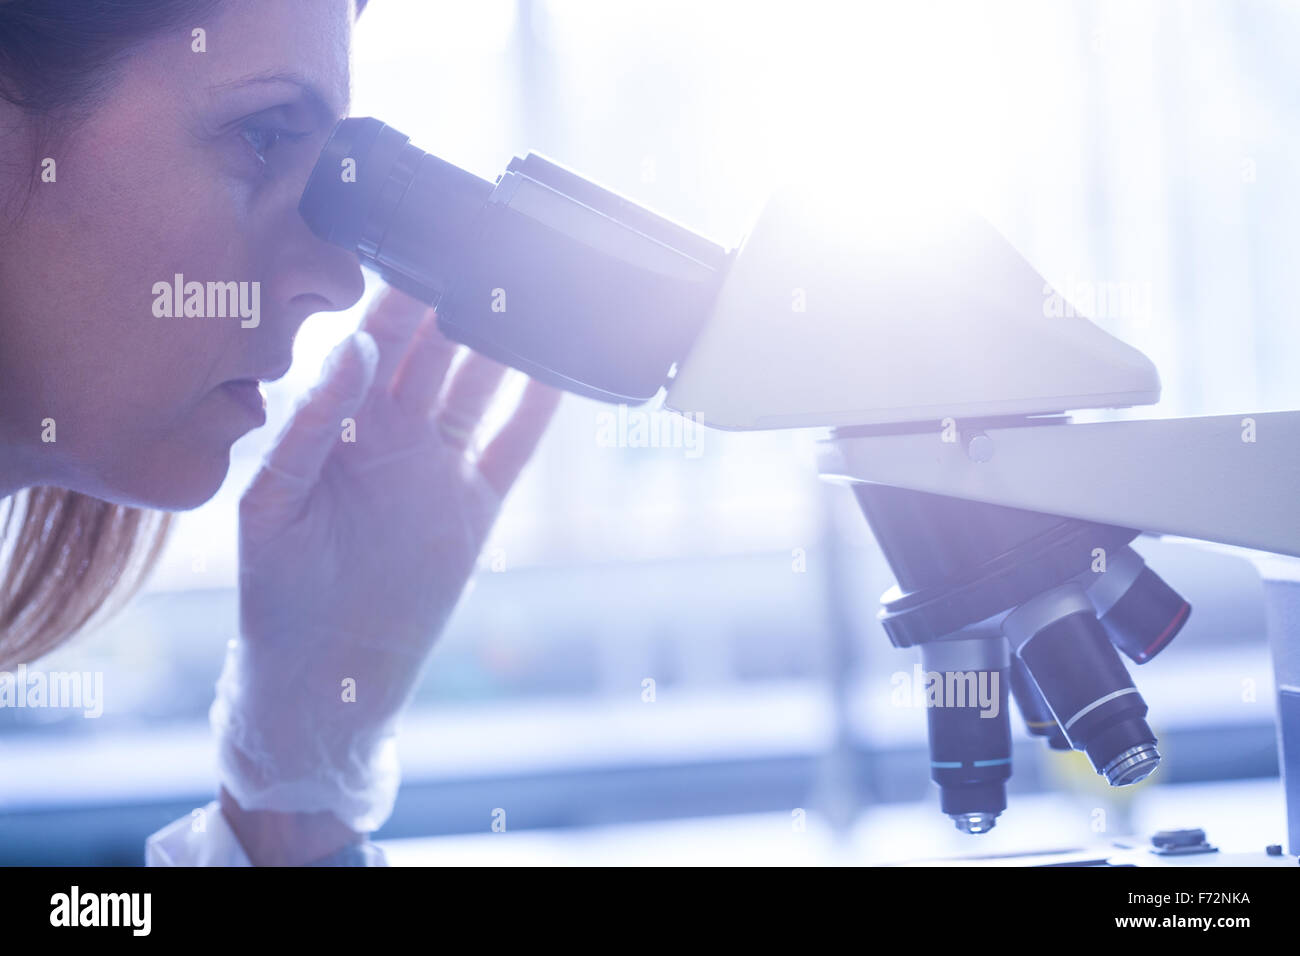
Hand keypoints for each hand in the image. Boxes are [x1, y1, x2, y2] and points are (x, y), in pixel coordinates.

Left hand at [211, 286, 559, 860]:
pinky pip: (512, 446)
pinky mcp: (475, 507)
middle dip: (464, 302)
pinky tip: (563, 371)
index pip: (375, 341)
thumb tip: (354, 348)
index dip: (402, 294)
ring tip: (539, 294)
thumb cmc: (280, 592)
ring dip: (507, 345)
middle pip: (437, 351)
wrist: (327, 680)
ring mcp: (438, 468)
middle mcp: (392, 435)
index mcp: (338, 424)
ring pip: (481, 388)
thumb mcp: (275, 503)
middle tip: (498, 251)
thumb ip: (313, 424)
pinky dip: (538, 411)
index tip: (430, 245)